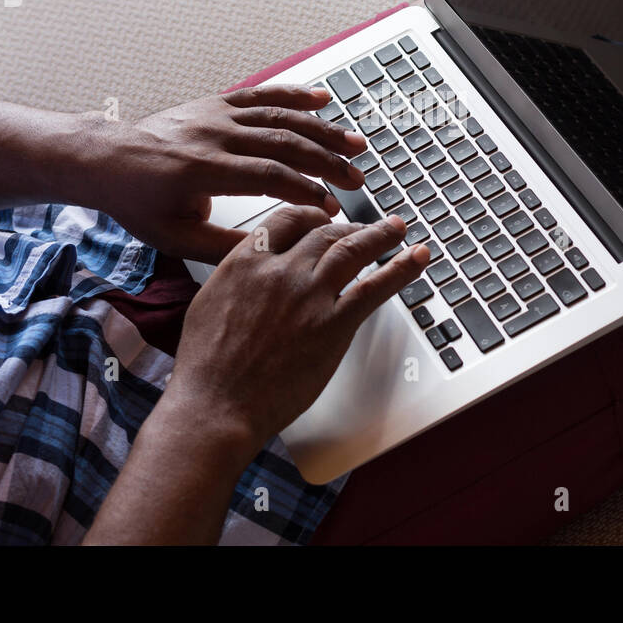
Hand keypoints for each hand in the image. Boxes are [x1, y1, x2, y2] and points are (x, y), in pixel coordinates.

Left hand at [89, 85, 367, 262]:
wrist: (107, 160)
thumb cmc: (139, 202)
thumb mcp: (176, 238)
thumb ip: (225, 247)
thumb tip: (272, 252)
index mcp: (203, 170)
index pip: (269, 176)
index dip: (306, 191)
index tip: (332, 208)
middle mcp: (214, 136)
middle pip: (284, 143)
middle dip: (327, 162)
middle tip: (357, 179)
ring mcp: (216, 115)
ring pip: (280, 117)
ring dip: (322, 129)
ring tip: (355, 143)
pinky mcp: (216, 103)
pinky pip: (261, 94)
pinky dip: (293, 94)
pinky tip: (322, 97)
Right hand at [169, 205, 430, 445]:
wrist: (216, 405)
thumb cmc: (206, 368)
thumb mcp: (208, 303)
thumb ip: (235, 278)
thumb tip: (247, 272)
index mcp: (246, 262)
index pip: (287, 220)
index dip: (311, 216)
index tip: (323, 219)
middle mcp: (280, 270)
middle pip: (325, 233)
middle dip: (349, 227)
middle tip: (366, 227)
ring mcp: (309, 296)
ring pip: (353, 250)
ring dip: (381, 235)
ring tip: (398, 229)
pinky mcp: (333, 324)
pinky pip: (375, 288)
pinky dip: (401, 269)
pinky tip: (417, 258)